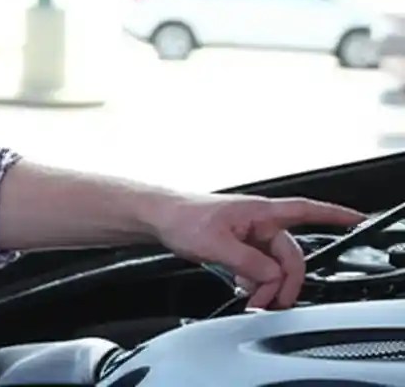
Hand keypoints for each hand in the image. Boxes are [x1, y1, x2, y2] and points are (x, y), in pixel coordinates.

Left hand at [149, 193, 364, 309]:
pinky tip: (244, 290)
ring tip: (252, 300)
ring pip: (274, 265)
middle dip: (284, 282)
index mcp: (260, 212)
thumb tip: (271, 277)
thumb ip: (248, 263)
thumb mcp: (215, 244)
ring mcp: (250, 234)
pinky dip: (256, 282)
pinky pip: (259, 267)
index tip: (357, 220)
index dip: (335, 215)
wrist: (158, 217)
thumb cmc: (182, 218)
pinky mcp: (240, 245)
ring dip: (268, 285)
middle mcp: (259, 221)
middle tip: (270, 303)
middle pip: (290, 255)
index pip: (306, 211)